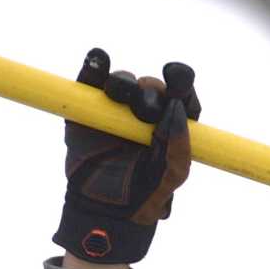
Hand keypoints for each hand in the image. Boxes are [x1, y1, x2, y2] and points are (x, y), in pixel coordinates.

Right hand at [51, 50, 200, 264]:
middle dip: (150, 90)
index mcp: (172, 125)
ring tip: (119, 96)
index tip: (177, 76)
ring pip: (123, 81)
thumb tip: (176, 106)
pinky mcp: (88, 107)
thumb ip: (179, 145)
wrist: (104, 208)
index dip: (182, 82)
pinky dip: (94, 65)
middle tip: (144, 111)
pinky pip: (91, 80)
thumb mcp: (171, 175)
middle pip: (152, 86)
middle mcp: (146, 112)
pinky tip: (99, 60)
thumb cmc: (145, 194)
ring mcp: (116, 108)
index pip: (182, 96)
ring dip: (124, 82)